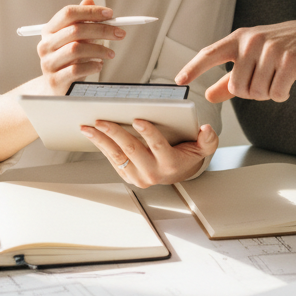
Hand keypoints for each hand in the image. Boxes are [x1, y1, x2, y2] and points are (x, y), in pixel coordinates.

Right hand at [36, 0, 126, 92]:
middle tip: (119, 33)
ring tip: (110, 53)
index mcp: (49, 30)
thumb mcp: (74, 38)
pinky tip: (99, 65)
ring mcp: (48, 63)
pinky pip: (76, 70)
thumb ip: (81, 20)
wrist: (55, 87)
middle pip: (75, 30)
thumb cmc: (67, 59)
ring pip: (76, 49)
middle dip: (102, 30)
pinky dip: (92, 66)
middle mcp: (45, 45)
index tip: (110, 14)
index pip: (68, 13)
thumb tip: (89, 0)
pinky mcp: (55, 80)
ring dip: (99, 49)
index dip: (90, 11)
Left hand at [81, 119, 218, 186]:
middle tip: (101, 120)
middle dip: (115, 134)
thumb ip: (208, 139)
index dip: (148, 133)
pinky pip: (112, 159)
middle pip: (132, 151)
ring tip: (88, 127)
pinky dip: (101, 146)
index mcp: (171, 163)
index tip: (137, 119)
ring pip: (117, 156)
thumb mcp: (204, 147)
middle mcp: (153, 173)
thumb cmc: (188, 154)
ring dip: (100, 141)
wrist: (178, 172)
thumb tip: (206, 129)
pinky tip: (92, 134)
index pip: (158, 146)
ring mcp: (138, 176)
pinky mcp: (127, 175)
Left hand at [176, 17, 295, 103]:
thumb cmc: (283, 47)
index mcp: (240, 38)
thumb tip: (209, 96)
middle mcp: (253, 41)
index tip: (179, 80)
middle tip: (264, 83)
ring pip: (257, 92)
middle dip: (250, 93)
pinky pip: (277, 92)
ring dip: (268, 93)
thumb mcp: (253, 57)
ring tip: (277, 78)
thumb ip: (229, 79)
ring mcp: (272, 50)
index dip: (193, 68)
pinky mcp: (291, 60)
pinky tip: (288, 82)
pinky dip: (282, 94)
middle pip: (237, 86)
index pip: (210, 53)